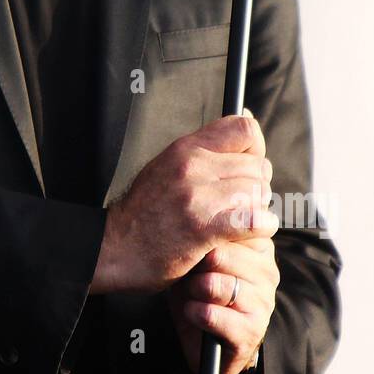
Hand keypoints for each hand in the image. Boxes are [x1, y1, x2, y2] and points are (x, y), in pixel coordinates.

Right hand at [91, 109, 278, 296]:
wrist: (114, 247)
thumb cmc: (144, 211)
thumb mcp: (168, 166)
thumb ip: (203, 150)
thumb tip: (242, 126)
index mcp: (186, 148)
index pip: (245, 129)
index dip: (255, 150)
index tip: (248, 167)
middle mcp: (193, 166)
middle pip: (258, 166)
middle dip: (257, 187)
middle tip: (243, 203)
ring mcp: (198, 196)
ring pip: (259, 193)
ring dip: (258, 210)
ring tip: (242, 220)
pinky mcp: (204, 227)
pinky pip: (254, 220)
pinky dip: (258, 228)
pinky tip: (246, 234)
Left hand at [167, 234, 278, 373]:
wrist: (201, 339)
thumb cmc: (198, 290)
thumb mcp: (197, 257)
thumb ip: (204, 235)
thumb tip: (196, 213)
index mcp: (260, 248)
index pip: (233, 226)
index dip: (204, 237)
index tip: (194, 247)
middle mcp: (268, 273)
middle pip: (220, 254)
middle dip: (194, 265)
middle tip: (190, 276)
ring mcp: (264, 302)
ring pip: (215, 284)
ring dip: (194, 290)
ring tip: (192, 294)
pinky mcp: (253, 331)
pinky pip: (212, 314)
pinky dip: (194, 312)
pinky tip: (194, 313)